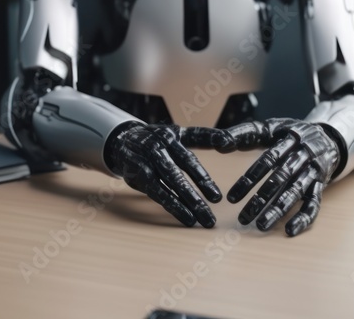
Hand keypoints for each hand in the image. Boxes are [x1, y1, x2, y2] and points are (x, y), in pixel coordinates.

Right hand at [107, 123, 222, 227]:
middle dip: (194, 197)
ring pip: (167, 186)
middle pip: (178, 175)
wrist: (124, 140)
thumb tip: (229, 141)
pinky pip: (156, 193)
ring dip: (184, 205)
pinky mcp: (138, 175)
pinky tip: (186, 218)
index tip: (217, 198)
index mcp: (171, 137)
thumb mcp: (180, 133)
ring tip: (200, 221)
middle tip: (211, 215)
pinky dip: (171, 206)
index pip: (189, 160)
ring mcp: (146, 162)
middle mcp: (157, 148)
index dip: (203, 178)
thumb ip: (204, 137)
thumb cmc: (160, 139)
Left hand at [225, 119, 339, 235]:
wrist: (328, 138)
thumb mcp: (269, 128)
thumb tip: (218, 142)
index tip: (231, 198)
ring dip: (278, 210)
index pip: (268, 159)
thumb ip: (243, 133)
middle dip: (261, 198)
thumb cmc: (290, 133)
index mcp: (289, 138)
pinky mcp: (320, 185)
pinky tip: (289, 231)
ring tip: (261, 226)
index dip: (249, 178)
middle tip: (243, 217)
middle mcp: (304, 154)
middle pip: (281, 178)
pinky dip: (303, 218)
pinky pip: (314, 203)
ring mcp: (313, 171)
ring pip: (296, 192)